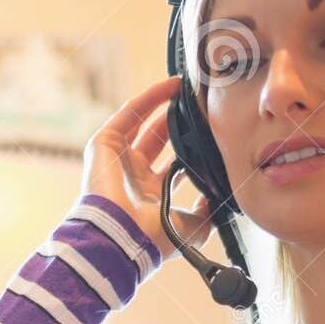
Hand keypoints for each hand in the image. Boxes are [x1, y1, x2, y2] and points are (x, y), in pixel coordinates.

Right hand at [82, 75, 214, 259]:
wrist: (121, 238)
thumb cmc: (152, 239)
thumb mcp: (193, 228)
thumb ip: (208, 211)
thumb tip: (221, 197)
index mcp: (151, 196)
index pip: (173, 165)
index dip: (191, 146)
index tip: (211, 130)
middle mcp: (133, 176)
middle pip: (158, 139)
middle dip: (178, 121)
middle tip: (200, 104)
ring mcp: (117, 159)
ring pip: (142, 122)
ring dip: (163, 104)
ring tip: (187, 88)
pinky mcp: (103, 145)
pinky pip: (129, 114)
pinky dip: (149, 98)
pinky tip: (172, 84)